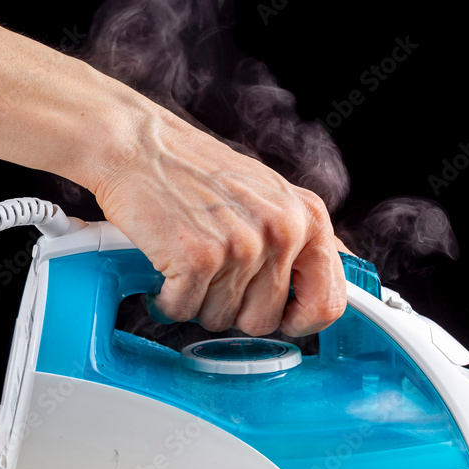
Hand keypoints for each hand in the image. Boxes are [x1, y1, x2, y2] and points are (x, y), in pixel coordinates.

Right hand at [91, 108, 345, 336]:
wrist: (136, 146)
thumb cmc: (193, 171)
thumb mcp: (268, 196)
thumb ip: (299, 240)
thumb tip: (332, 287)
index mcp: (307, 217)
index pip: (328, 303)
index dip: (300, 322)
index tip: (281, 319)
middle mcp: (282, 231)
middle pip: (262, 321)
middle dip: (231, 307)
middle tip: (210, 270)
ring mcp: (241, 245)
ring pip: (219, 319)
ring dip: (195, 299)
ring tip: (185, 257)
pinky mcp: (198, 258)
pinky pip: (183, 311)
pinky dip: (166, 297)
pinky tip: (164, 265)